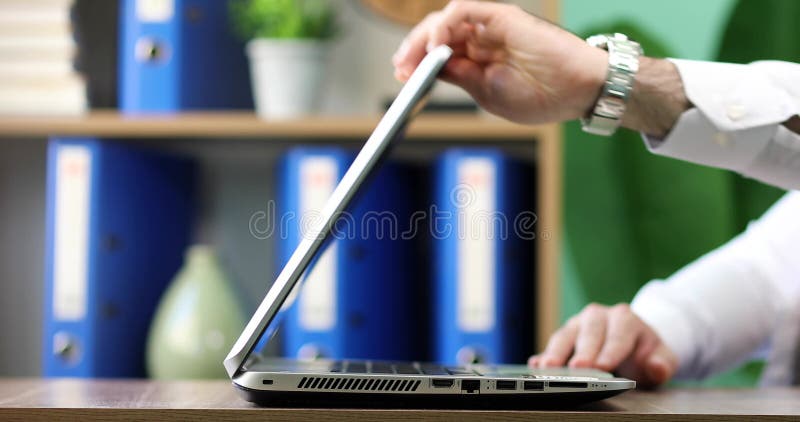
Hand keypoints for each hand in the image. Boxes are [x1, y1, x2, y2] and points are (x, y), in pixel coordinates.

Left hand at [392, 0, 607, 124]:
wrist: (578, 90)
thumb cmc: (542, 96)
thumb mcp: (487, 92)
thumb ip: (458, 76)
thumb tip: (428, 68)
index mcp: (480, 60)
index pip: (440, 53)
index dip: (417, 62)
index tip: (401, 76)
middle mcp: (483, 39)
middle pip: (438, 34)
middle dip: (413, 49)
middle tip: (400, 67)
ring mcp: (491, 26)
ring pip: (446, 20)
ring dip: (424, 37)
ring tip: (413, 58)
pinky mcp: (501, 16)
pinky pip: (463, 10)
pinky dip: (444, 25)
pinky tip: (436, 45)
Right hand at [528, 303, 678, 388]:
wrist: (631, 344)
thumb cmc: (644, 352)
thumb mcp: (661, 357)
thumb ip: (663, 363)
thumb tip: (656, 366)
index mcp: (624, 318)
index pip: (618, 334)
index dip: (610, 351)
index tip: (604, 366)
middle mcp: (598, 316)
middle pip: (588, 332)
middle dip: (582, 351)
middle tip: (576, 369)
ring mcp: (577, 324)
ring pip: (565, 335)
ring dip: (556, 352)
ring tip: (548, 369)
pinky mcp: (563, 336)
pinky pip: (552, 344)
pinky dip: (543, 355)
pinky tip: (536, 366)